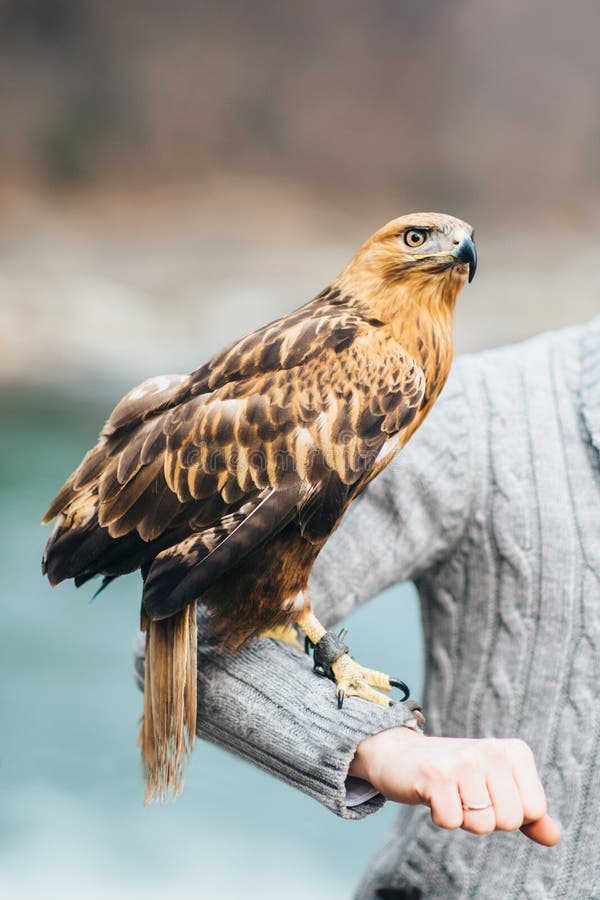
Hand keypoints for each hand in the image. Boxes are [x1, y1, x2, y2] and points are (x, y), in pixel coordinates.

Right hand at [349, 727, 560, 845]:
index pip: (534, 810)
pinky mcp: (437, 774)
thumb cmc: (455, 776)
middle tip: (465, 794)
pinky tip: (432, 794)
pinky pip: (452, 822)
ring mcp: (464, 760)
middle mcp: (493, 750)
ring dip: (462, 818)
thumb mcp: (496, 788)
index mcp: (514, 751)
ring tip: (450, 793)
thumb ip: (529, 813)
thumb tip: (554, 836)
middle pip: (509, 821)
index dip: (508, 812)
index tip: (487, 792)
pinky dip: (440, 817)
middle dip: (486, 819)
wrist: (401, 755)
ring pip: (482, 825)